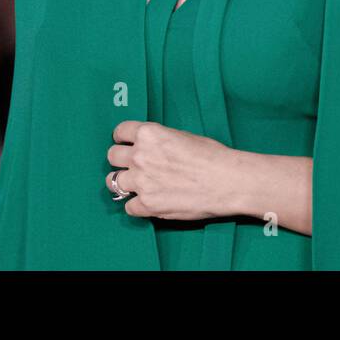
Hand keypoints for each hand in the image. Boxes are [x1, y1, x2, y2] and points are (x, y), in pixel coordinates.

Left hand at [105, 120, 234, 220]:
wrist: (228, 181)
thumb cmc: (211, 156)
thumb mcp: (181, 136)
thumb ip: (159, 141)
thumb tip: (151, 147)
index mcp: (149, 134)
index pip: (120, 132)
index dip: (123, 139)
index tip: (126, 144)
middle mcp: (140, 156)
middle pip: (112, 156)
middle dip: (121, 160)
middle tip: (133, 166)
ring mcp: (142, 182)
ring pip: (113, 182)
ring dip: (124, 183)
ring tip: (136, 185)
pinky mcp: (148, 205)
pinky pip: (128, 207)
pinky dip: (137, 206)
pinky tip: (149, 203)